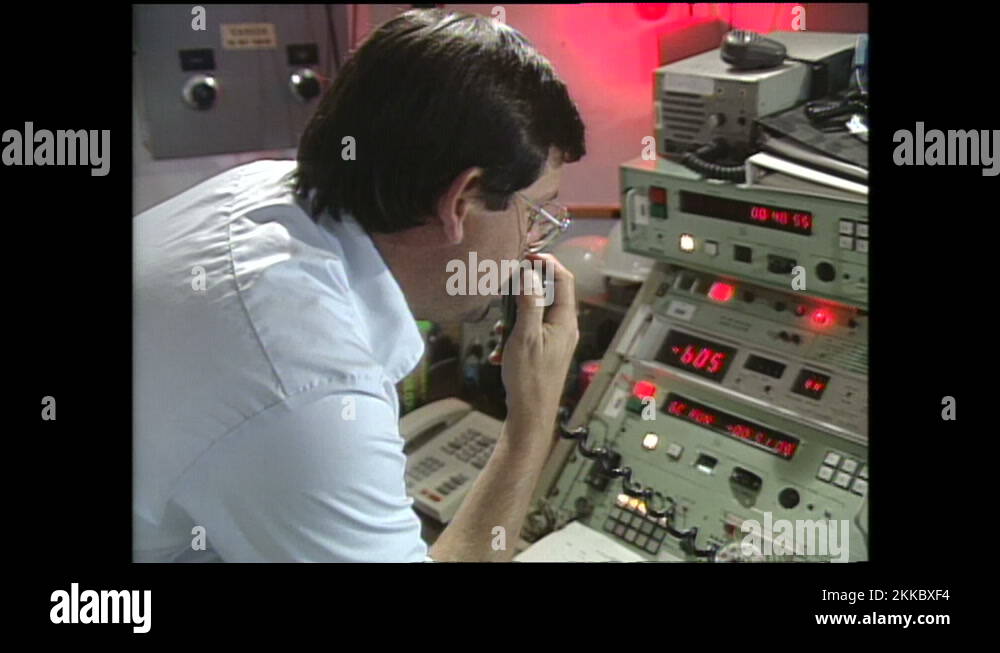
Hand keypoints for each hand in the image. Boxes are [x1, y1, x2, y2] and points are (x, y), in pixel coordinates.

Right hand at [500, 253, 578, 441]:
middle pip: (547, 294)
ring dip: (513, 318)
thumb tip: (530, 274)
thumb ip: (528, 303)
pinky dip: (512, 336)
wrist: (530, 415)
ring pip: (534, 314)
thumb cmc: (530, 380)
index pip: (563, 278)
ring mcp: (555, 340)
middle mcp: (564, 328)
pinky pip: (528, 332)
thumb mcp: (524, 337)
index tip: (526, 257)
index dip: (546, 262)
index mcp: (565, 320)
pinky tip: (501, 351)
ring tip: (500, 332)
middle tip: (505, 296)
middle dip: (522, 294)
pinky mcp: (545, 351)